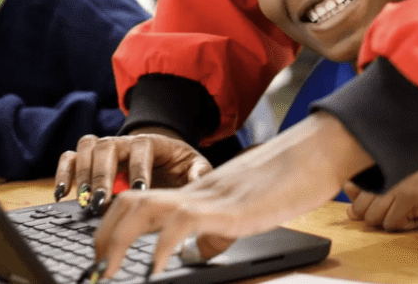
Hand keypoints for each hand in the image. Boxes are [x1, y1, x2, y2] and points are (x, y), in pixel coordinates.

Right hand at [54, 130, 211, 213]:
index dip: (138, 169)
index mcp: (151, 141)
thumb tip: (198, 181)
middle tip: (101, 202)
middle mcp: (125, 141)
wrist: (162, 155)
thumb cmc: (176, 163)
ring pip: (87, 147)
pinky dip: (63, 171)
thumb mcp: (193, 165)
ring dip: (84, 173)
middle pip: (108, 146)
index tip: (138, 192)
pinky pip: (69, 157)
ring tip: (85, 200)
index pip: (142, 148)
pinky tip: (63, 193)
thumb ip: (198, 172)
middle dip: (103, 175)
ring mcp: (105, 147)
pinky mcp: (89, 158)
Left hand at [92, 112, 372, 277]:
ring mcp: (214, 196)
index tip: (101, 256)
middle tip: (96, 267)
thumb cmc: (294, 176)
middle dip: (105, 235)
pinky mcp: (231, 207)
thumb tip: (196, 251)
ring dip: (117, 240)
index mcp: (204, 190)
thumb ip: (219, 227)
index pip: (147, 200)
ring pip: (146, 205)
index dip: (116, 227)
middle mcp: (201, 189)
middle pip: (134, 200)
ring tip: (108, 270)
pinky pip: (182, 223)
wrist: (321, 148)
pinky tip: (154, 270)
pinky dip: (159, 248)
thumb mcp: (249, 207)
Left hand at [343, 163, 417, 232]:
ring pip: (374, 218)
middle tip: (407, 209)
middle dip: (381, 218)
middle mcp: (392, 165)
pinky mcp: (410, 194)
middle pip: (361, 208)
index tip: (391, 203)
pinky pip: (392, 224)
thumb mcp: (406, 191)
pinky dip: (408, 227)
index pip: (356, 186)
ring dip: (395, 222)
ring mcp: (400, 178)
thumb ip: (376, 191)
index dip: (365, 204)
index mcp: (390, 160)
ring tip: (416, 210)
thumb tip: (348, 195)